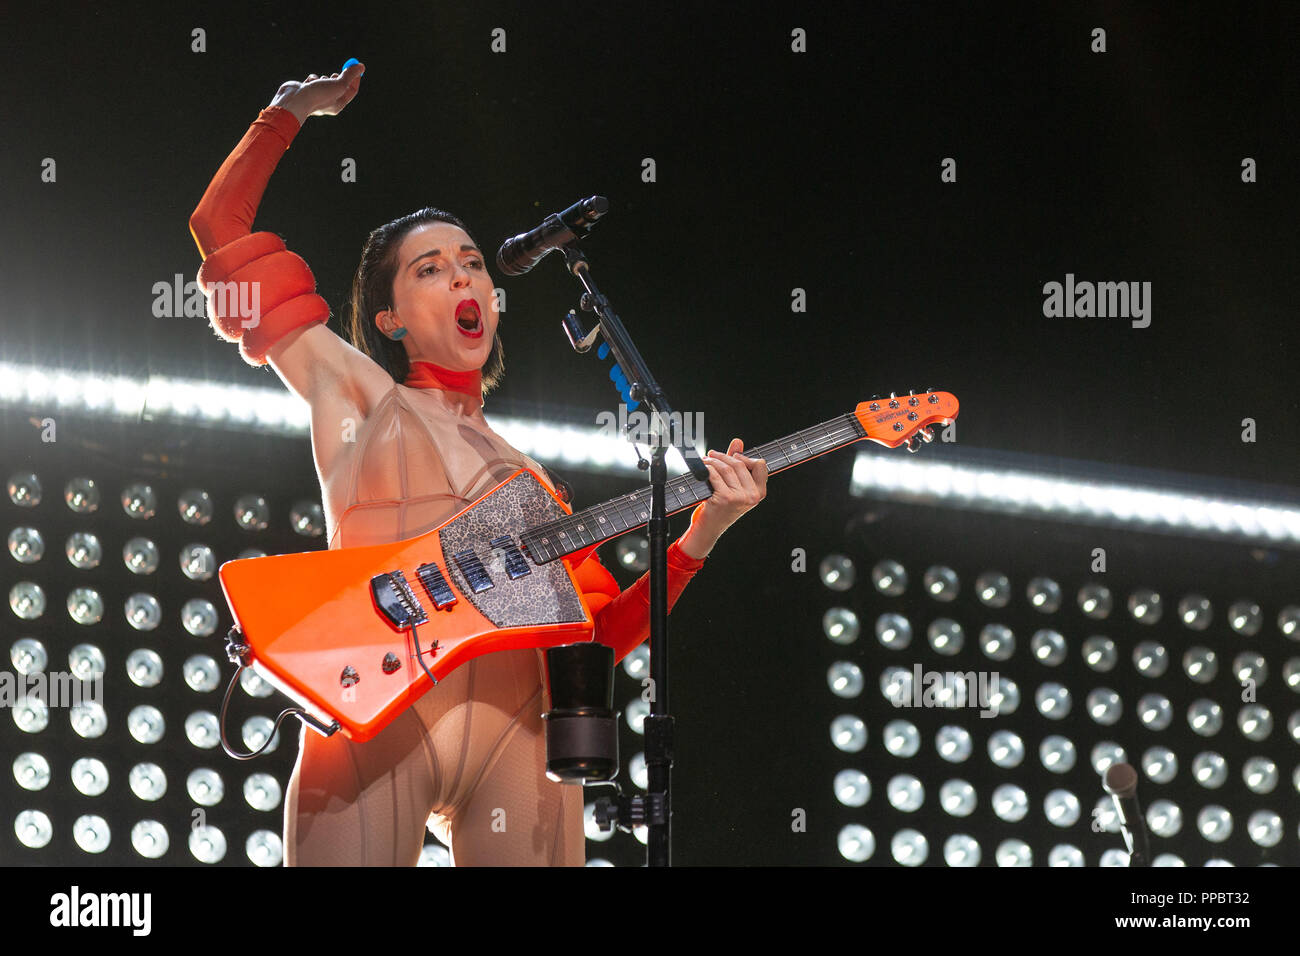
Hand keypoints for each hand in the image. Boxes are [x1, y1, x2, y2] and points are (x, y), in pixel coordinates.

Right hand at [270, 60, 365, 124]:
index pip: (351, 91)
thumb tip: (361, 66)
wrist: (294, 100)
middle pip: (339, 86)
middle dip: (339, 77)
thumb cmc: (318, 95)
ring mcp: (316, 96)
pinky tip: (308, 82)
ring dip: (324, 77)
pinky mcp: (306, 90)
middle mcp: (328, 102)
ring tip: (320, 80)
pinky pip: (313, 80)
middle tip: (338, 73)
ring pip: (325, 81)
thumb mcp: (338, 85)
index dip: (355, 78)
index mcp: (338, 104)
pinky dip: (312, 78)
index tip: (357, 67)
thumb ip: (349, 76)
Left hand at [678, 438, 767, 558]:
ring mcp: (739, 498)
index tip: (733, 456)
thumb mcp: (733, 486)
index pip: (760, 465)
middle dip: (723, 456)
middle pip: (740, 464)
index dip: (745, 457)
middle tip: (712, 455)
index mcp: (759, 493)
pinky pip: (715, 475)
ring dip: (713, 461)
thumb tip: (738, 442)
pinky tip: (702, 469)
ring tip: (705, 461)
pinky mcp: (725, 498)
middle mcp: (752, 496)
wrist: (709, 528)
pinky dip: (707, 469)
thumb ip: (738, 464)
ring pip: (726, 468)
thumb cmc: (721, 508)